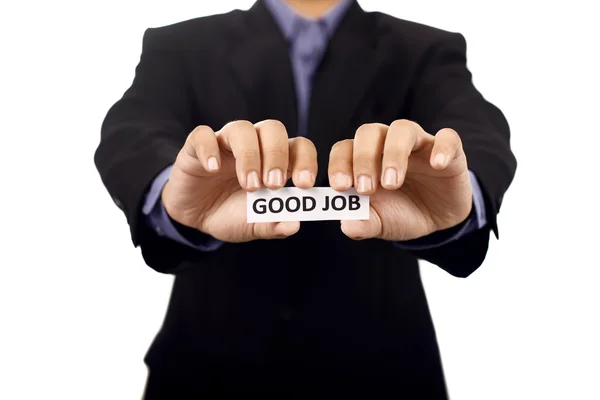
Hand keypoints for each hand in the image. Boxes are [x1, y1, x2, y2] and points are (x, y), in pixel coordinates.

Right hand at [162, 120, 317, 241]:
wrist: (195, 217)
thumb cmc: (231, 214)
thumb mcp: (254, 226)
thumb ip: (273, 225)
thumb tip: (294, 225)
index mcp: (276, 160)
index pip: (299, 147)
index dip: (306, 160)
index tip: (305, 184)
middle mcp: (254, 145)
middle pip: (273, 129)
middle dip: (277, 156)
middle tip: (274, 184)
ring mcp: (225, 142)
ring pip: (242, 129)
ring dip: (249, 156)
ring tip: (249, 185)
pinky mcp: (196, 146)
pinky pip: (203, 135)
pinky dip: (209, 149)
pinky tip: (213, 169)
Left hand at [328, 120, 472, 240]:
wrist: (437, 221)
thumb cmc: (401, 214)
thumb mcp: (381, 223)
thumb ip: (363, 223)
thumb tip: (346, 225)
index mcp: (364, 158)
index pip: (344, 149)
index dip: (338, 164)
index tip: (340, 187)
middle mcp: (387, 144)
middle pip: (369, 132)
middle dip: (363, 159)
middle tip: (366, 189)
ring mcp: (418, 144)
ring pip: (402, 129)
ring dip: (394, 154)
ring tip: (392, 183)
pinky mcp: (449, 151)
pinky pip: (447, 138)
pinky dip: (442, 147)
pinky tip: (437, 165)